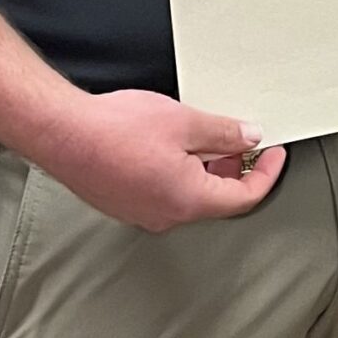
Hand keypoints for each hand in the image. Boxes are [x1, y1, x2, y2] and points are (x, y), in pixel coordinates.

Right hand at [30, 88, 285, 232]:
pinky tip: (174, 145)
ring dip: (207, 169)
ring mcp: (143, 212)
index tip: (275, 153)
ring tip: (206, 135)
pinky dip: (181, 172)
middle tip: (241, 138)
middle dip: (235, 168)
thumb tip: (249, 138)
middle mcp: (166, 215)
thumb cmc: (115, 130)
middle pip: (217, 199)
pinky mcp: (125, 203)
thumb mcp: (185, 121)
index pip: (244, 198)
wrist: (62, 135)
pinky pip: (165, 192)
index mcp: (188, 200)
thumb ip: (223, 134)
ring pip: (190, 195)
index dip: (266, 174)